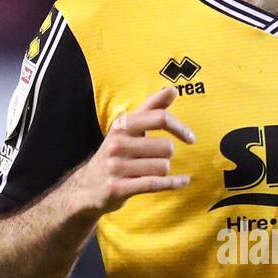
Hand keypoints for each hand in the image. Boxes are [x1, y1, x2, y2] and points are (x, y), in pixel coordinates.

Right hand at [72, 86, 194, 216]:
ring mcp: (116, 167)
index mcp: (122, 125)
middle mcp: (117, 144)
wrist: (87, 187)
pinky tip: (183, 181)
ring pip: (163, 167)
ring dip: (164, 170)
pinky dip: (173, 183)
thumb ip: (151, 108)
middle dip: (167, 155)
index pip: (160, 118)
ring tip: (151, 171)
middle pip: (166, 147)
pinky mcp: (118, 188)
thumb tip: (173, 89)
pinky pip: (155, 184)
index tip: (191, 138)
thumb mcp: (127, 128)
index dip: (179, 128)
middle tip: (154, 159)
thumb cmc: (115, 154)